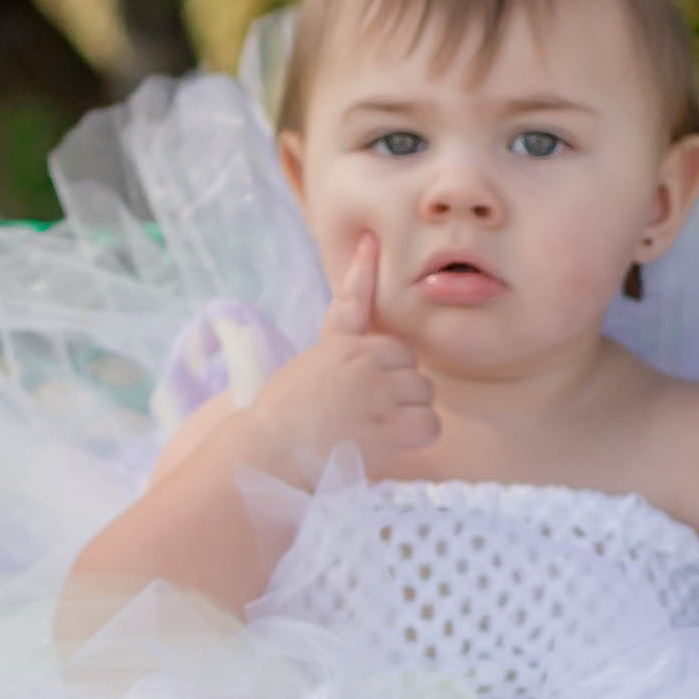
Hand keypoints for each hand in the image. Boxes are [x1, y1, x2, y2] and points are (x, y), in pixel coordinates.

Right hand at [249, 231, 438, 474]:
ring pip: (423, 393)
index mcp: (336, 346)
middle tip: (368, 413)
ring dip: (409, 413)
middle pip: (409, 363)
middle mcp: (361, 361)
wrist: (270, 456)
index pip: (354, 302)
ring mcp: (378, 390)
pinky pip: (429, 423)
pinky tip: (391, 443)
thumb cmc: (279, 428)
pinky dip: (417, 435)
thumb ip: (331, 358)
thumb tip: (358, 359)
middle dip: (399, 387)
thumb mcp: (302, 377)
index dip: (363, 270)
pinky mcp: (390, 424)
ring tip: (374, 431)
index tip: (370, 242)